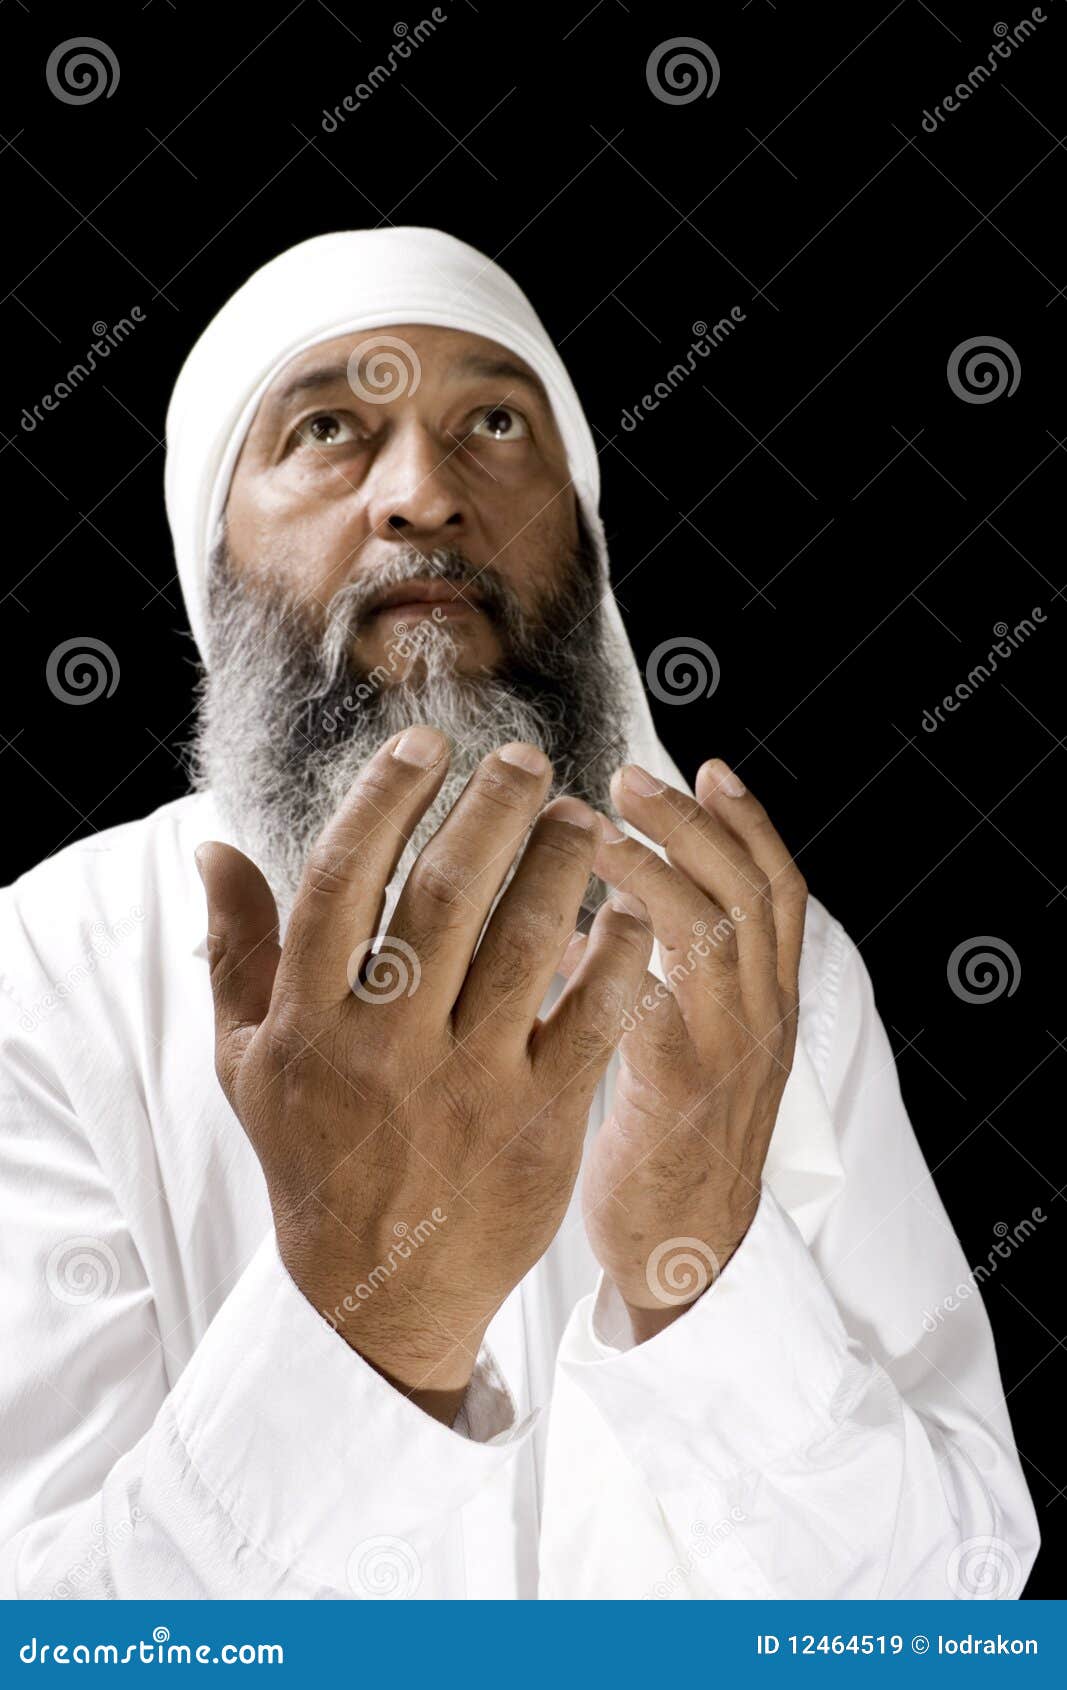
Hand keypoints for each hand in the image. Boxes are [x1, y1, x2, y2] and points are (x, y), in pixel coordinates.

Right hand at [196, 727, 650, 1421]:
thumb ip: (235, 951)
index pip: (345, 881)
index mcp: (311, 1020)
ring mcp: (467, 1083)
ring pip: (523, 947)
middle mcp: (386, 1045)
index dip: (386, 800)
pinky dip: (611, 959)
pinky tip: (627, 911)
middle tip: (529, 759)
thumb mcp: (248, 1062)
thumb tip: (213, 847)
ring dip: (560, 868)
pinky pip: (585, 1020)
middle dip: (492, 813)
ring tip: (585, 817)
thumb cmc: (313, 1159)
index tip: (428, 743)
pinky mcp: (537, 1121)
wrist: (377, 1291)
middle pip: (445, 899)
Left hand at [569, 757, 806, 1342]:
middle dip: (690, 825)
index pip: (778, 889)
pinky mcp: (678, 1097)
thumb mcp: (700, 1046)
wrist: (690, 1256)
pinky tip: (560, 931)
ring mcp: (727, 1056)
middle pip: (747, 893)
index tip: (705, 765)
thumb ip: (678, 976)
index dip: (748, 822)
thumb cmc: (675, 1141)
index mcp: (770, 1001)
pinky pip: (652, 1007)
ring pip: (709, 936)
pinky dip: (608, 960)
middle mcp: (762, 1017)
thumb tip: (609, 900)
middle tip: (630, 776)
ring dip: (651, 871)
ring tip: (588, 828)